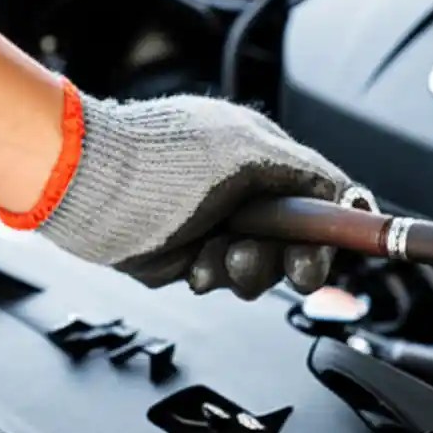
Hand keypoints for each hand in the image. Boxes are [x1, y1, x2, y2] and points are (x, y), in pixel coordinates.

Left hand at [12, 84, 369, 298]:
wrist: (83, 184)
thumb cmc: (159, 158)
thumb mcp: (250, 151)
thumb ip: (309, 174)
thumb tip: (350, 192)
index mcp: (265, 157)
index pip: (323, 197)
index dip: (336, 227)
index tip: (332, 248)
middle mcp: (244, 192)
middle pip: (299, 242)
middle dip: (290, 258)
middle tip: (283, 262)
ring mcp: (215, 224)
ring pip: (262, 269)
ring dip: (248, 269)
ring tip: (218, 252)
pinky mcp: (187, 255)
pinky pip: (222, 280)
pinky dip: (212, 275)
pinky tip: (191, 262)